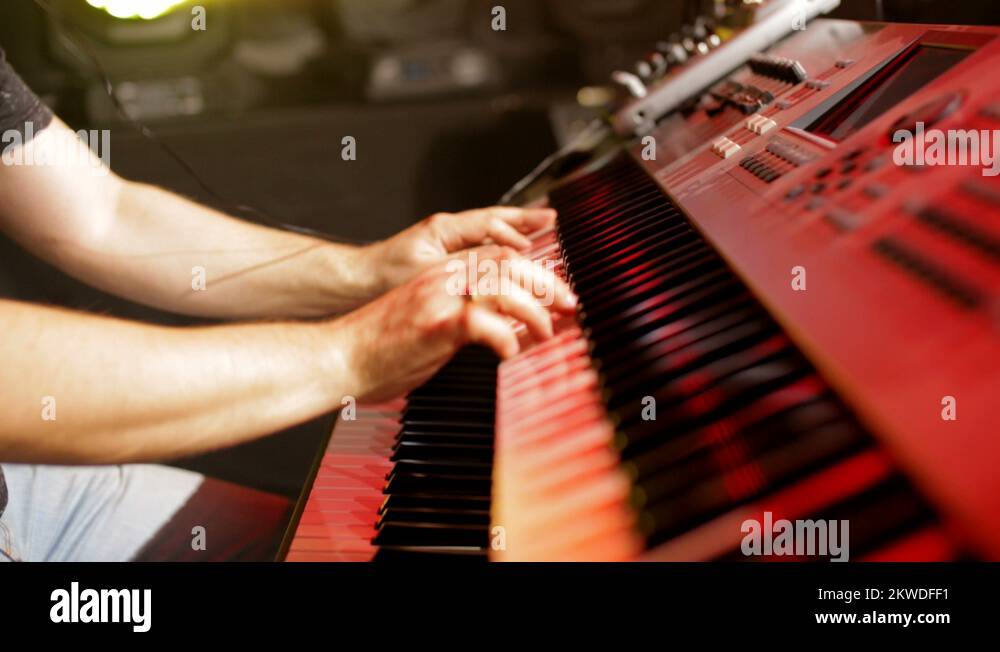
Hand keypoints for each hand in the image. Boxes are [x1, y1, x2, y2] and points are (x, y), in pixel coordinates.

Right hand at [332, 246, 575, 401]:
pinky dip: (505, 336)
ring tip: (548, 332)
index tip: (560, 292)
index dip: (537, 271)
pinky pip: (482, 321)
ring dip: (534, 309)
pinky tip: (511, 352)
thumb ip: (466, 320)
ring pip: (503, 285)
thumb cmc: (381, 348)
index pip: (501, 257)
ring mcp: (438, 297)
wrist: (338, 357)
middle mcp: (443, 277)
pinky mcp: (434, 323)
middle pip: (510, 264)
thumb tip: (506, 335)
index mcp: (443, 273)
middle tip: (571, 306)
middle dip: (548, 283)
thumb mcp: (430, 324)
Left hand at [363, 206, 556, 294]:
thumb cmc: (382, 279)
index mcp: (446, 228)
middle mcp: (444, 232)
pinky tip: (504, 267)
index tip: (546, 229)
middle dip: (523, 223)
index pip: (493, 221)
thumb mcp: (433, 270)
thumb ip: (473, 263)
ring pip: (484, 237)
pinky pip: (474, 253)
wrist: (352, 287)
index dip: (522, 228)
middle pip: (493, 223)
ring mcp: (440, 246)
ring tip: (536, 236)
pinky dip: (494, 255)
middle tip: (550, 221)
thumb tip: (509, 259)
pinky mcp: (436, 262)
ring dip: (511, 238)